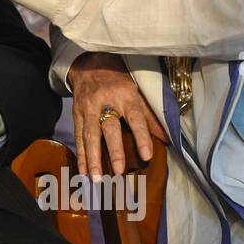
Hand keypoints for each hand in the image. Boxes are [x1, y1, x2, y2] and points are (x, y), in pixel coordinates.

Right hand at [68, 52, 168, 180]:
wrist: (89, 65)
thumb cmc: (118, 82)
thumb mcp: (136, 93)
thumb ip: (150, 116)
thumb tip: (167, 139)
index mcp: (125, 95)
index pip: (136, 118)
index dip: (142, 137)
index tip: (147, 156)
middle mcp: (105, 101)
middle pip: (109, 127)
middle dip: (114, 150)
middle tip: (118, 171)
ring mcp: (88, 108)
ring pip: (90, 135)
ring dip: (92, 158)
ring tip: (96, 178)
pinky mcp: (76, 114)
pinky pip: (78, 137)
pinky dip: (81, 155)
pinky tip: (83, 171)